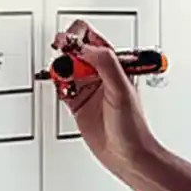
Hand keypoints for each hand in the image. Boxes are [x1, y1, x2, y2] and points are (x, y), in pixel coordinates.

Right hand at [52, 20, 160, 176]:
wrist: (126, 154)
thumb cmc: (132, 125)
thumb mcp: (121, 89)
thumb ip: (106, 64)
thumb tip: (86, 48)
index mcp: (115, 65)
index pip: (93, 39)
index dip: (77, 36)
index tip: (68, 44)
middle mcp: (100, 74)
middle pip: (75, 50)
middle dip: (64, 50)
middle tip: (61, 58)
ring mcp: (88, 88)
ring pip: (66, 67)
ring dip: (59, 68)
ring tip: (62, 78)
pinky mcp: (77, 102)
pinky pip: (61, 87)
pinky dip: (57, 85)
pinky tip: (61, 89)